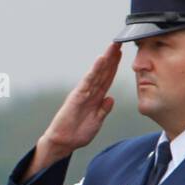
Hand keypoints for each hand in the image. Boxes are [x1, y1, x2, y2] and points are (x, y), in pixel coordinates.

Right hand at [27, 43, 121, 174]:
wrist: (63, 143)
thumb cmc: (77, 134)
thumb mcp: (96, 122)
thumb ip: (103, 110)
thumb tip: (110, 99)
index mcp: (95, 98)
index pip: (107, 79)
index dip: (114, 66)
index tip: (121, 53)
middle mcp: (90, 93)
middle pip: (103, 72)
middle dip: (112, 57)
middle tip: (120, 42)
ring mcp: (83, 93)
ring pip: (97, 72)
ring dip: (106, 59)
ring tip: (113, 46)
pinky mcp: (77, 96)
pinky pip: (88, 80)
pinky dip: (95, 69)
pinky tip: (101, 59)